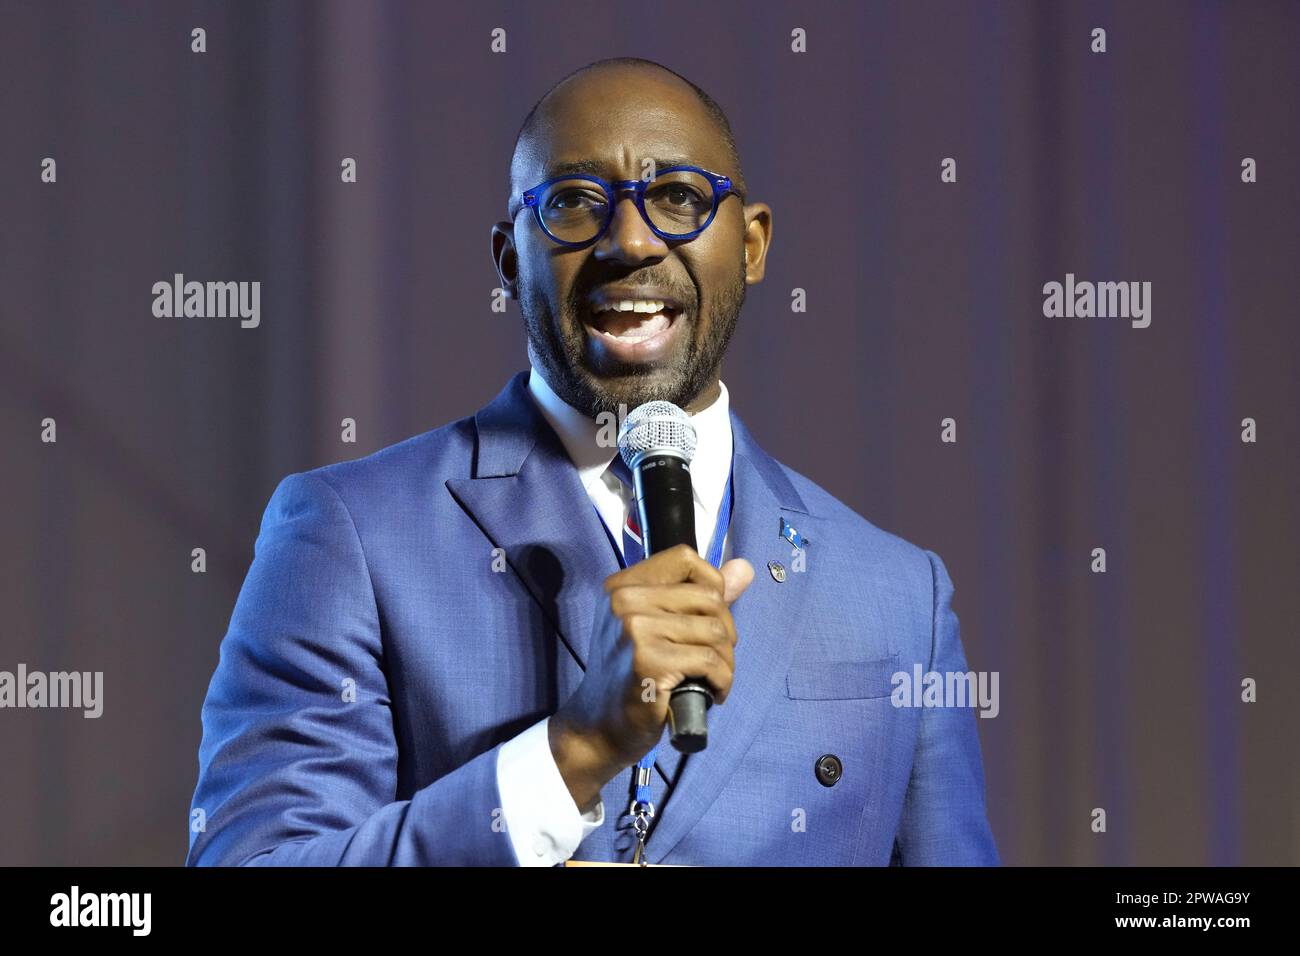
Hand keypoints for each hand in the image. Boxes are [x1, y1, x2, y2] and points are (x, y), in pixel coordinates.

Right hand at [549, 544, 754, 811]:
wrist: (599, 727)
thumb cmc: (631, 677)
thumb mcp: (658, 628)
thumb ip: (700, 596)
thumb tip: (746, 568)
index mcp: (623, 585)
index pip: (686, 558)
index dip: (712, 585)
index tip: (709, 618)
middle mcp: (625, 600)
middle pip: (709, 598)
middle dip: (725, 632)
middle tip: (714, 659)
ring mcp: (634, 629)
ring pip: (714, 631)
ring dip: (725, 661)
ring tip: (712, 679)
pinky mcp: (647, 660)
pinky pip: (711, 661)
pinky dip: (722, 681)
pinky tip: (712, 693)